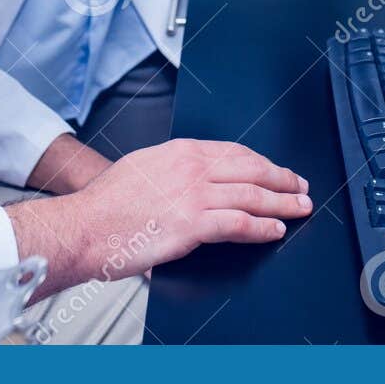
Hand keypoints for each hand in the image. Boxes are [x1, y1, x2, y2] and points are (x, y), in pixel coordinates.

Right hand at [5, 138, 311, 295]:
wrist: (84, 227)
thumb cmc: (104, 206)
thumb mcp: (140, 169)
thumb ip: (169, 171)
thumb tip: (185, 182)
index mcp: (180, 152)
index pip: (234, 152)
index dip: (262, 162)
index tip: (275, 170)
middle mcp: (191, 168)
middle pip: (251, 170)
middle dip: (281, 179)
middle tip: (299, 187)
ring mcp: (194, 195)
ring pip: (252, 196)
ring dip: (282, 203)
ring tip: (299, 209)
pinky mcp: (193, 224)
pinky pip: (240, 224)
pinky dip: (262, 228)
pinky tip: (275, 231)